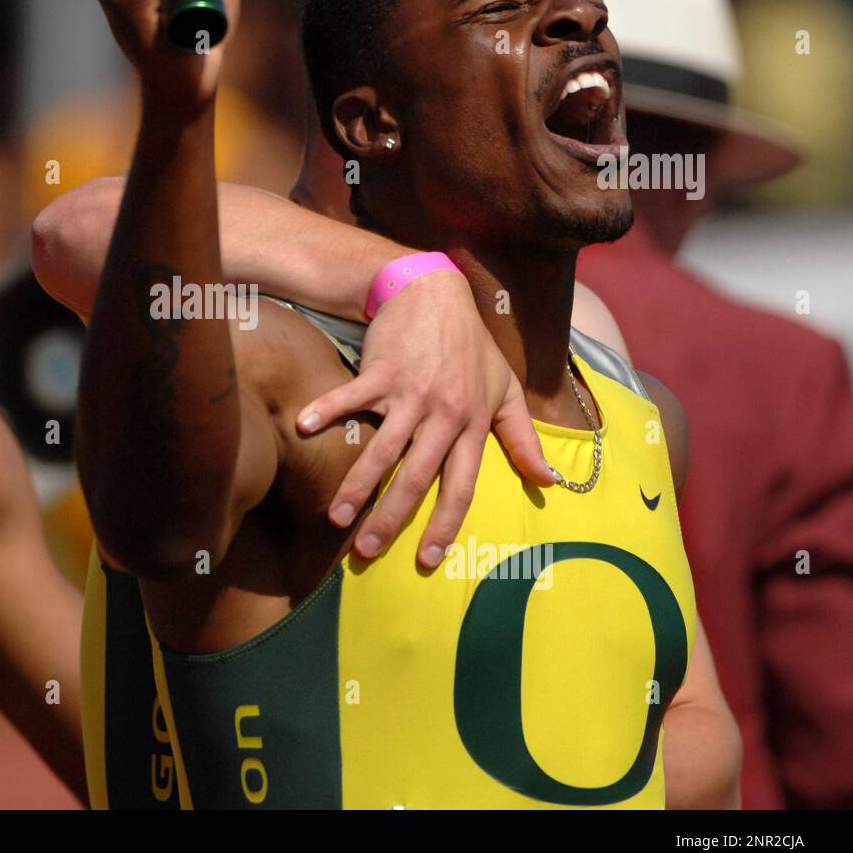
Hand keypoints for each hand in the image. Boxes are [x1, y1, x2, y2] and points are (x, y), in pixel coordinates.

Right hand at [295, 270, 555, 566]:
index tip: (428, 559)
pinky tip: (303, 429)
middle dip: (391, 517)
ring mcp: (410, 392)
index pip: (461, 484)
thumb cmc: (470, 345)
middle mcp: (442, 413)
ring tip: (336, 517)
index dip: (445, 523)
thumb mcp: (505, 389)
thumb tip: (549, 483)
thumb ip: (522, 438)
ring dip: (358, 484)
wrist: (434, 293)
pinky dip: (327, 410)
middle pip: (416, 476)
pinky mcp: (381, 370)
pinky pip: (351, 396)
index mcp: (471, 423)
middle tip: (368, 551)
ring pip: (383, 448)